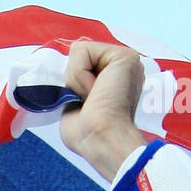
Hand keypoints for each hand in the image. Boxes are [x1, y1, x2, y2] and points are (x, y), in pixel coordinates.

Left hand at [58, 41, 146, 181]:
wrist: (100, 140)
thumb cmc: (87, 135)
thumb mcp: (73, 106)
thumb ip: (73, 87)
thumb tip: (65, 80)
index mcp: (115, 81)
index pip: (84, 65)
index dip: (74, 82)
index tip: (82, 104)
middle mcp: (123, 68)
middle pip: (81, 56)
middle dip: (74, 80)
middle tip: (88, 102)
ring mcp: (126, 60)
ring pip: (80, 52)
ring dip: (76, 80)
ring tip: (92, 98)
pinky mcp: (124, 55)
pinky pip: (82, 51)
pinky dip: (79, 75)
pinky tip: (94, 91)